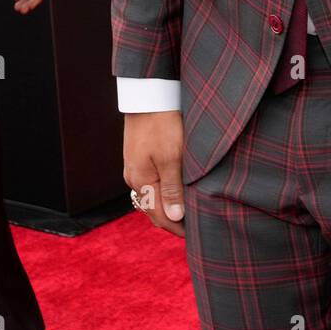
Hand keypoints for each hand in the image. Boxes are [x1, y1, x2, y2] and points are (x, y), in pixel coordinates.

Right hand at [124, 112, 184, 237]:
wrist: (148, 95)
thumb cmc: (163, 124)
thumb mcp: (171, 157)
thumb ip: (173, 189)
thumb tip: (174, 218)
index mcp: (141, 181)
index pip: (159, 216)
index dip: (178, 228)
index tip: (196, 235)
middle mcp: (134, 178)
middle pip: (153, 210)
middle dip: (173, 222)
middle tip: (195, 228)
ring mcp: (134, 168)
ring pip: (152, 198)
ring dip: (168, 208)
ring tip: (189, 212)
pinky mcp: (138, 158)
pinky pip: (151, 185)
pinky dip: (163, 194)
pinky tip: (177, 192)